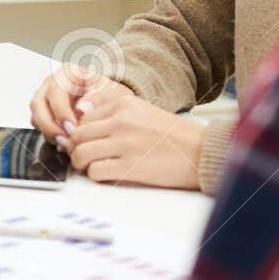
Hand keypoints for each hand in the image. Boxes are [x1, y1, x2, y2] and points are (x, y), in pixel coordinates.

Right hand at [29, 65, 127, 146]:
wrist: (111, 103)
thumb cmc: (110, 96)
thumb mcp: (110, 93)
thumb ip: (97, 98)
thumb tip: (81, 110)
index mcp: (68, 72)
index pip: (55, 92)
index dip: (62, 112)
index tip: (74, 128)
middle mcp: (52, 82)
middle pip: (38, 104)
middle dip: (51, 126)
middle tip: (67, 140)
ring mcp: (44, 96)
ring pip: (35, 115)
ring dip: (48, 132)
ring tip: (66, 144)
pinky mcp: (43, 112)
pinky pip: (37, 125)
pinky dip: (48, 135)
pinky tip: (64, 142)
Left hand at [68, 87, 205, 188]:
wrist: (203, 152)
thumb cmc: (175, 135)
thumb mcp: (143, 112)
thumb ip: (114, 114)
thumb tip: (80, 122)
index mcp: (124, 104)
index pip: (83, 117)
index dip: (79, 133)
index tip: (83, 141)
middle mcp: (121, 121)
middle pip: (77, 135)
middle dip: (76, 148)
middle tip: (83, 157)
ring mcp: (125, 143)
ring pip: (81, 153)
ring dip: (82, 163)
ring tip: (92, 166)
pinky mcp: (130, 166)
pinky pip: (95, 171)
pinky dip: (96, 175)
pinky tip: (107, 174)